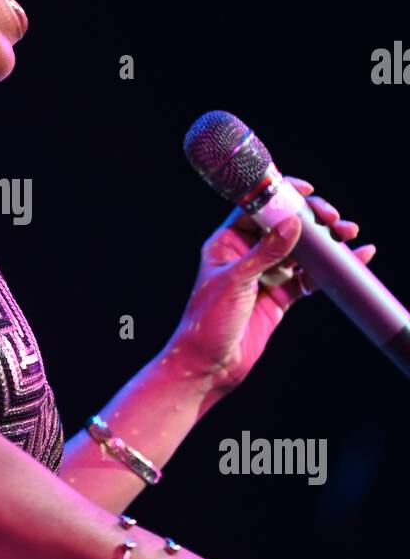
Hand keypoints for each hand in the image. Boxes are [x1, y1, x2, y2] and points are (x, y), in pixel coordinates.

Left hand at [167, 179, 375, 392]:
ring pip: (300, 252)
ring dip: (325, 243)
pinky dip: (328, 270)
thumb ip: (266, 253)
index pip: (257, 209)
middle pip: (284, 227)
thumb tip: (293, 222)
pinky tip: (350, 260)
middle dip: (311, 220)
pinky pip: (308, 278)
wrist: (208, 366)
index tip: (307, 192)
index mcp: (227, 243)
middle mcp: (247, 255)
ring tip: (348, 235)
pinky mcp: (280, 297)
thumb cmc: (207, 322)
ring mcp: (265, 276)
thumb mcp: (236, 282)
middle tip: (333, 220)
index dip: (282, 197)